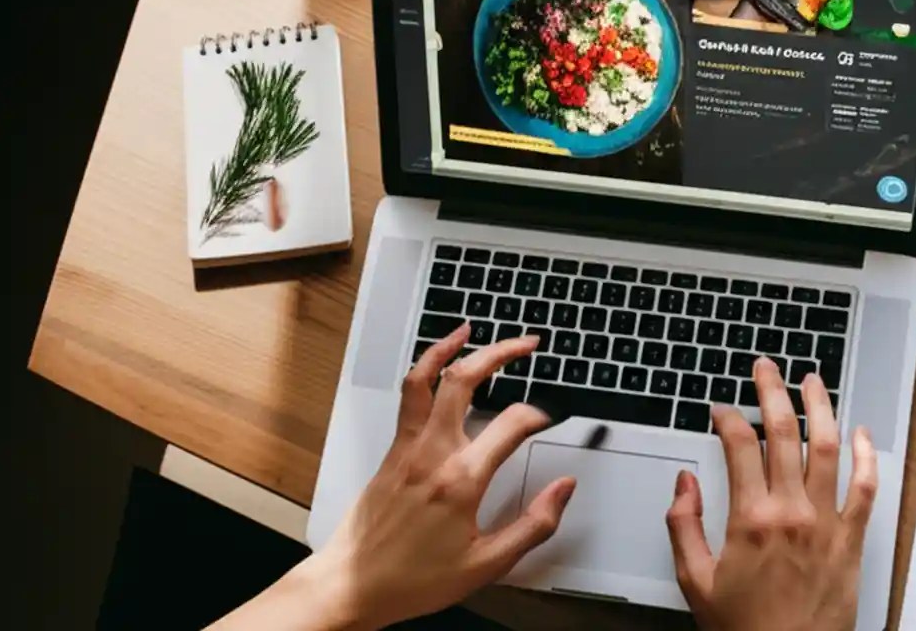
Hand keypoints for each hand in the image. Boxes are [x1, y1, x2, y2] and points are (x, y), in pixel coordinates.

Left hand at [247, 325, 575, 629]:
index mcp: (461, 480)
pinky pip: (408, 398)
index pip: (513, 424)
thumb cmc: (413, 580)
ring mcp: (407, 447)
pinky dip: (425, 372)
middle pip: (464, 380)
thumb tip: (563, 489)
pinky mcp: (391, 452)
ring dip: (449, 348)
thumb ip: (533, 525)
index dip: (541, 413)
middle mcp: (432, 453)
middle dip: (500, 352)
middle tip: (526, 343)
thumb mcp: (487, 564)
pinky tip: (438, 370)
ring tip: (469, 330)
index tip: (551, 416)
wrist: (352, 586)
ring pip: (425, 378)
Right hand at [666, 357, 877, 630]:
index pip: (739, 446)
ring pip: (828, 448)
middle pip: (784, 433)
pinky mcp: (852, 540)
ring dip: (821, 408)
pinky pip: (867, 488)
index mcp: (750, 520)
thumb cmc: (744, 630)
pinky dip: (867, 456)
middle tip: (766, 367)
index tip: (721, 409)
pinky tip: (861, 433)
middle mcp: (792, 513)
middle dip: (772, 392)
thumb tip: (683, 483)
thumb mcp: (695, 581)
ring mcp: (827, 523)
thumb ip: (683, 526)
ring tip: (813, 381)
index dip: (727, 418)